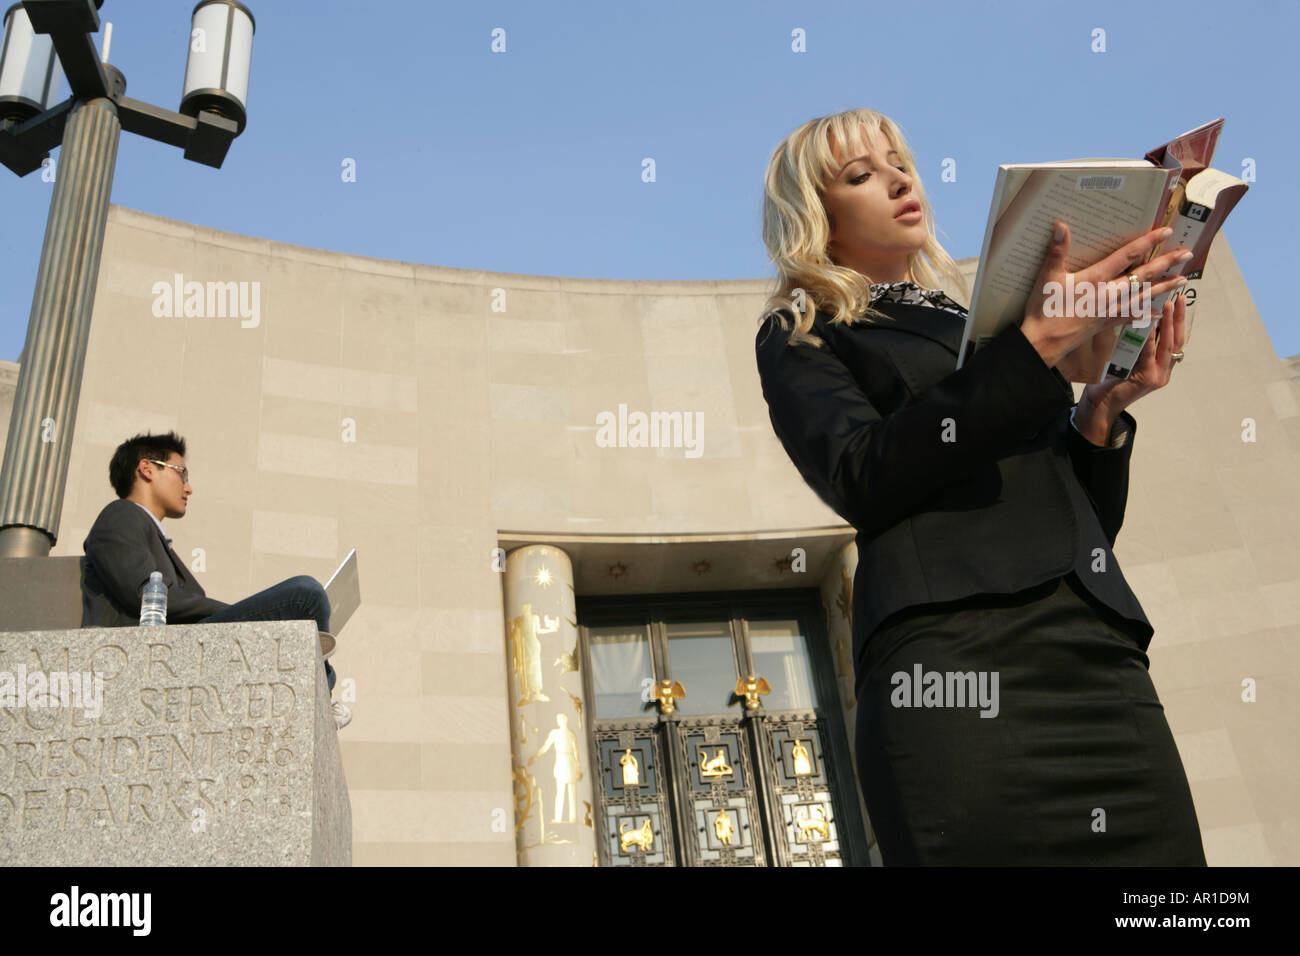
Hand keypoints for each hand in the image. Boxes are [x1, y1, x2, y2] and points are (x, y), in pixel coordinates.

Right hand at [1020, 220, 1188, 376]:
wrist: (1044, 342)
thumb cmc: (1045, 310)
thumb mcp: (1047, 277)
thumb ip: (1057, 251)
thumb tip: (1060, 226)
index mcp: (1097, 278)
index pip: (1128, 255)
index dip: (1148, 242)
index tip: (1166, 232)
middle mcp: (1110, 293)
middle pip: (1144, 275)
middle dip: (1167, 264)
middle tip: (1187, 254)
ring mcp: (1110, 309)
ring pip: (1144, 296)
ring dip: (1165, 287)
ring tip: (1182, 280)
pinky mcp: (1106, 323)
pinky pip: (1132, 316)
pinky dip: (1147, 314)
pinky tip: (1159, 313)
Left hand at [1081, 288, 1187, 417]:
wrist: (1102, 404)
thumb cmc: (1112, 379)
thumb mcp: (1129, 359)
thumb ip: (1140, 345)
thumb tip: (1143, 319)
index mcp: (1163, 366)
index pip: (1177, 340)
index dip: (1179, 320)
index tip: (1179, 301)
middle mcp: (1164, 371)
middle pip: (1177, 340)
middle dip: (1178, 317)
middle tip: (1178, 298)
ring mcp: (1158, 376)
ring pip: (1167, 345)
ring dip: (1168, 324)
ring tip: (1167, 305)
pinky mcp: (1147, 378)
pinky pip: (1149, 354)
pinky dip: (1149, 338)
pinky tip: (1149, 325)